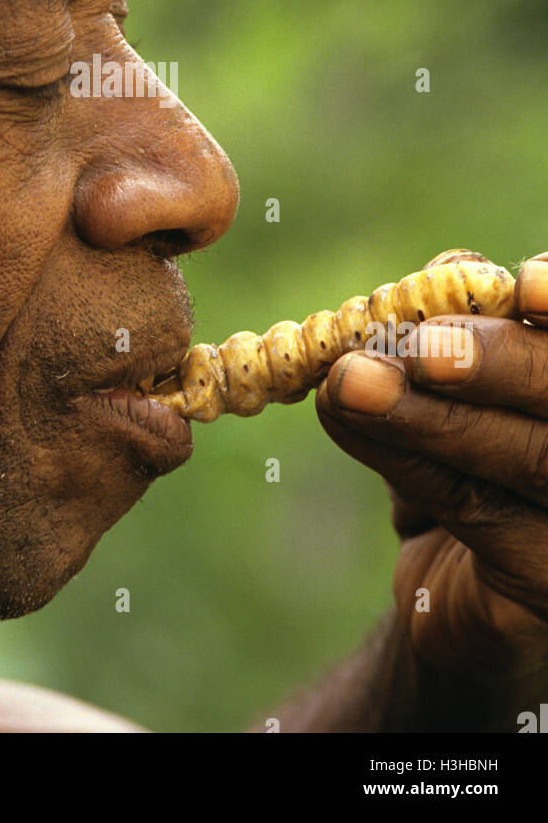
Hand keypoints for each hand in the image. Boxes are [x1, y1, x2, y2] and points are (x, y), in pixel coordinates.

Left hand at [315, 253, 547, 683]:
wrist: (451, 590)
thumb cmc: (465, 461)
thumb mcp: (449, 383)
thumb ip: (447, 329)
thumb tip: (419, 287)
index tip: (521, 283)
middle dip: (497, 364)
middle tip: (420, 345)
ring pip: (528, 458)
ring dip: (432, 414)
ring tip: (351, 380)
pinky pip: (480, 513)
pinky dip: (408, 460)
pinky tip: (345, 419)